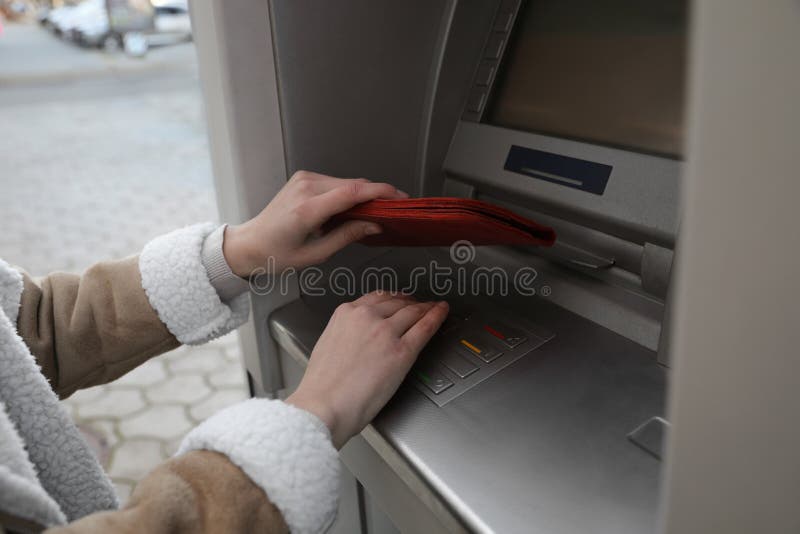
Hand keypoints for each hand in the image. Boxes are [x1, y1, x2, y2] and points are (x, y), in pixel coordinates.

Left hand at [222, 170, 406, 276]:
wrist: (250, 243)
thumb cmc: (277, 254)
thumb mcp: (316, 254)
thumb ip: (347, 236)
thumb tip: (375, 225)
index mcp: (307, 210)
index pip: (352, 192)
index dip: (380, 192)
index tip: (400, 197)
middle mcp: (305, 188)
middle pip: (353, 184)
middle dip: (377, 194)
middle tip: (396, 209)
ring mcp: (304, 179)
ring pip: (346, 182)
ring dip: (363, 194)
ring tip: (375, 212)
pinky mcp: (304, 178)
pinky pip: (336, 182)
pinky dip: (349, 192)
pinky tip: (354, 207)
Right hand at [286, 291, 448, 447]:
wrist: (324, 405)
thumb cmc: (322, 386)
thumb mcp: (328, 344)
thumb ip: (346, 332)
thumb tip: (358, 335)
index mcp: (346, 314)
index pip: (376, 298)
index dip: (393, 298)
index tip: (399, 299)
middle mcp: (366, 317)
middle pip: (396, 303)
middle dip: (410, 303)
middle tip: (418, 305)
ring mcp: (386, 332)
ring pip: (412, 312)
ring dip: (425, 308)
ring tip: (433, 307)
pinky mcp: (402, 351)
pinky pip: (425, 328)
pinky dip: (436, 316)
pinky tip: (442, 311)